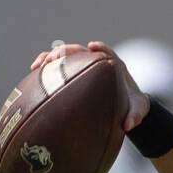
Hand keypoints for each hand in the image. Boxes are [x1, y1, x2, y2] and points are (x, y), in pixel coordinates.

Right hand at [29, 40, 150, 132]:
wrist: (126, 106)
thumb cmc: (133, 105)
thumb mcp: (137, 111)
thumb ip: (135, 116)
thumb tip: (128, 125)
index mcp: (114, 66)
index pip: (106, 52)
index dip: (100, 48)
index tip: (92, 47)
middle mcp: (96, 63)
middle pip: (80, 51)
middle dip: (66, 52)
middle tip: (54, 58)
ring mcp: (84, 67)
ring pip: (65, 57)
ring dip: (51, 58)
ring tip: (38, 65)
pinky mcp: (74, 74)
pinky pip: (59, 68)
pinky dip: (47, 69)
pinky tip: (34, 73)